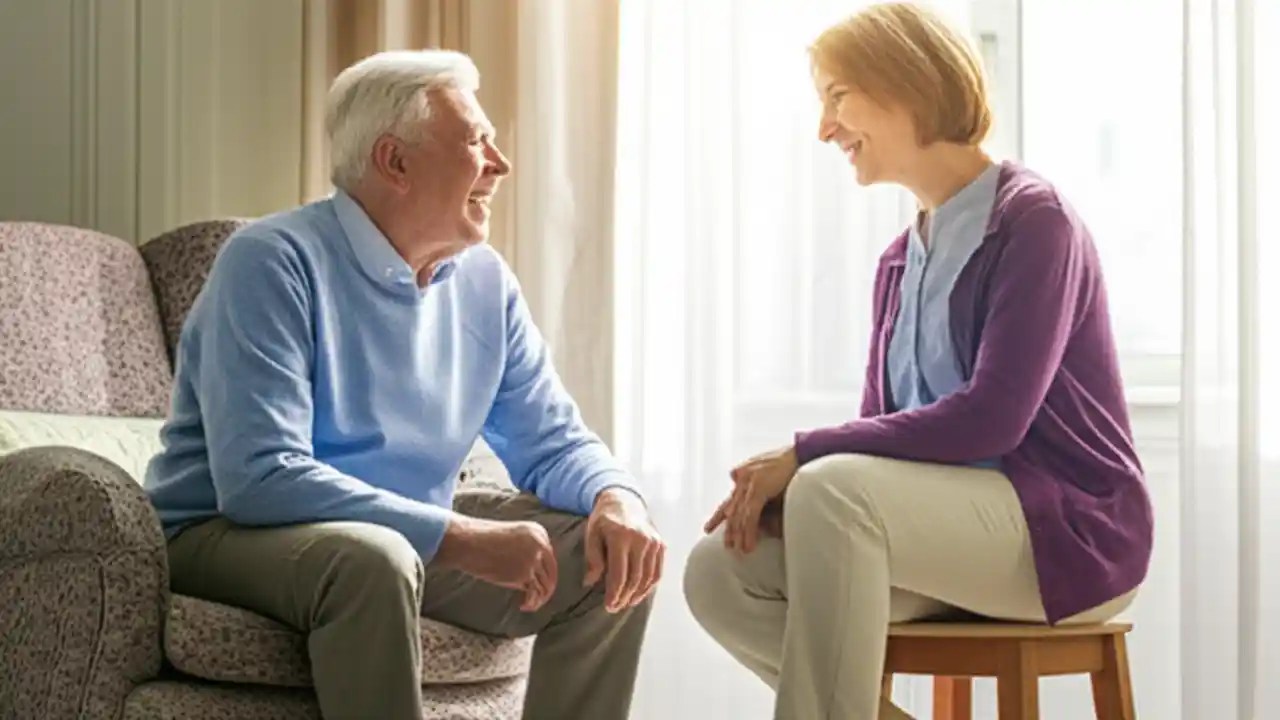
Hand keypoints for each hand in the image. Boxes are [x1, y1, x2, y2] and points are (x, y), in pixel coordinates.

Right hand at [437, 516, 557, 611]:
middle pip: (551, 572)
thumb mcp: (511, 538)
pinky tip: (523, 605)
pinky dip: (532, 602)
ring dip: (539, 598)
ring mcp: (532, 559)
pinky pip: (535, 593)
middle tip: (537, 598)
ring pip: (545, 584)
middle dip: (546, 588)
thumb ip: (525, 550)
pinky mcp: (523, 573)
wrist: (468, 541)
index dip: (544, 574)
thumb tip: (532, 574)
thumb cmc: (482, 541)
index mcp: (538, 532)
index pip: (549, 557)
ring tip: (528, 604)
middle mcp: (540, 544)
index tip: (536, 583)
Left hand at [583, 488, 664, 612]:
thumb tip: (591, 582)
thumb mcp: (591, 535)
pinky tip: (639, 594)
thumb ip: (592, 558)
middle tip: (615, 608)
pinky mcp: (661, 545)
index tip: (608, 606)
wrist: (623, 501)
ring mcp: (654, 542)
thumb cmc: (604, 520)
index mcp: (621, 537)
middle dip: (625, 597)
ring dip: (638, 595)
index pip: (620, 574)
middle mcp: (641, 540)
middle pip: (635, 578)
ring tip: (626, 603)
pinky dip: (650, 586)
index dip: (614, 593)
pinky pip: (657, 571)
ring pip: (648, 578)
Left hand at [708, 446, 798, 553]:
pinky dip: (749, 531)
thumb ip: (760, 487)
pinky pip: (751, 514)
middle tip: (726, 545)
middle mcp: (742, 477)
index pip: (730, 498)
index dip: (720, 514)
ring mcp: (749, 482)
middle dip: (728, 528)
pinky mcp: (758, 488)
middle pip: (730, 507)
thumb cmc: (791, 464)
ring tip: (739, 550)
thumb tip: (756, 503)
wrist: (803, 453)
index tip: (711, 527)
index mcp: (744, 474)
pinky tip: (748, 543)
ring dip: (740, 534)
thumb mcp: (770, 474)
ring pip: (740, 514)